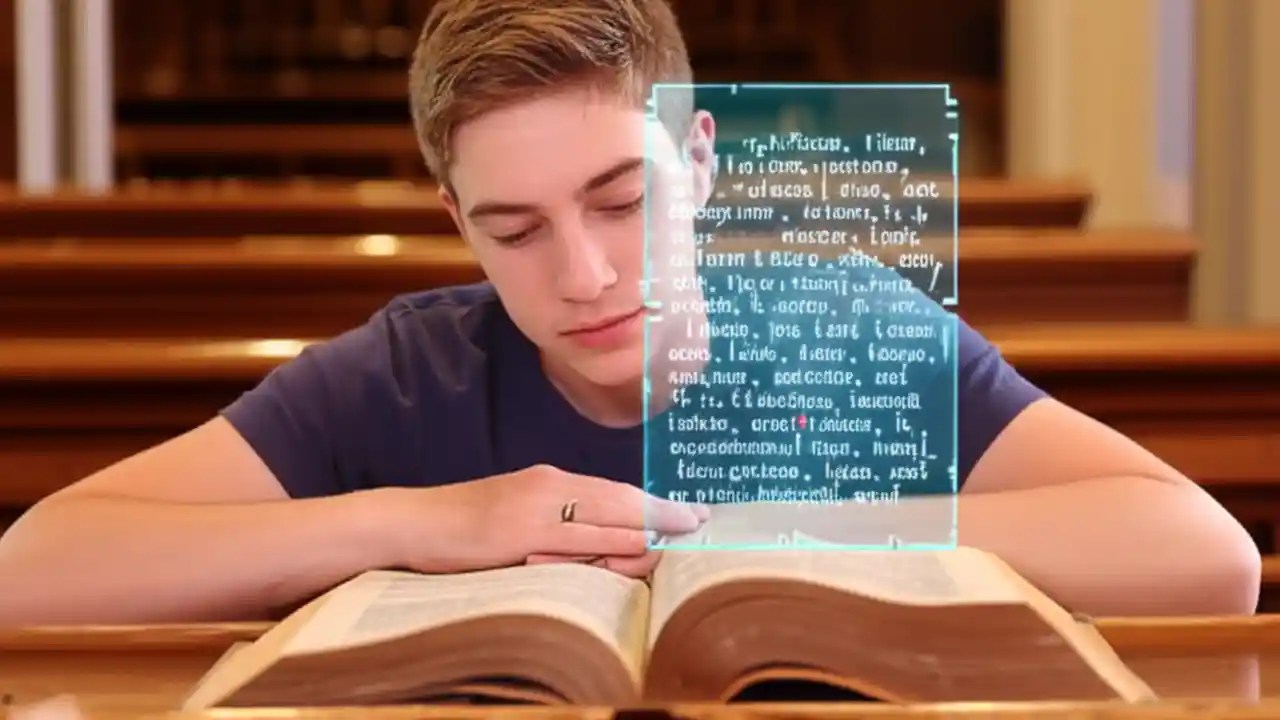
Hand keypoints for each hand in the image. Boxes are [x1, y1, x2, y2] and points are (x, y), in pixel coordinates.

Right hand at [383, 464, 708, 576]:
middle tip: (701, 521)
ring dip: (647, 530)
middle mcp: (550, 487)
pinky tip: (637, 549)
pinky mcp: (520, 532)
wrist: (413, 522)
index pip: (615, 491)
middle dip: (663, 512)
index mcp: (551, 481)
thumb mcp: (517, 515)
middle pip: (620, 500)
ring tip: (682, 537)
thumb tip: (600, 540)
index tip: (690, 511)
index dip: (655, 502)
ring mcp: (536, 508)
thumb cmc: (465, 524)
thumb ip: (556, 523)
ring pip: (606, 519)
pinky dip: (612, 544)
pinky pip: (576, 541)